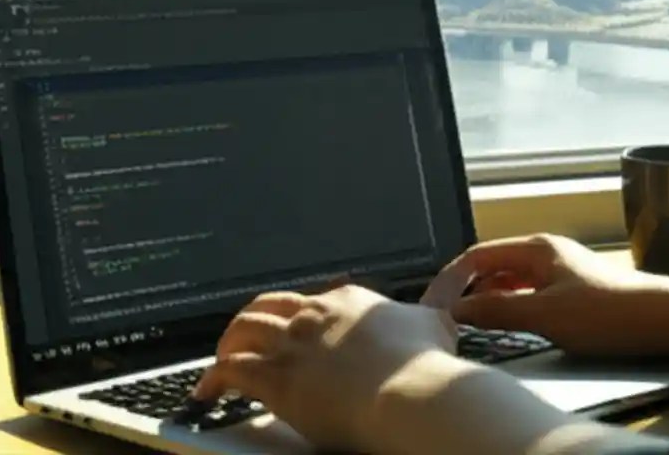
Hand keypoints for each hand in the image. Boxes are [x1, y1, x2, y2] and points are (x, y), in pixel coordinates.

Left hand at [194, 284, 459, 451]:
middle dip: (250, 321)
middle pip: (266, 307)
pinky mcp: (277, 378)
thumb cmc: (425, 365)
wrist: (411, 392)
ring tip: (221, 362)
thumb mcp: (435, 320)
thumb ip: (439, 297)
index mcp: (347, 301)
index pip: (308, 301)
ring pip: (242, 331)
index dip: (295, 317)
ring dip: (227, 346)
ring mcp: (293, 344)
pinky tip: (208, 391)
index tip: (293, 329)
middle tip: (242, 338)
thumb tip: (460, 276)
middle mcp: (314, 315)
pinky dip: (213, 379)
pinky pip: (232, 371)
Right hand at [421, 234, 664, 354]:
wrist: (659, 319)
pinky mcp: (570, 288)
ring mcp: (558, 269)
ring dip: (490, 298)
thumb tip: (457, 310)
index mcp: (535, 248)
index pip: (478, 255)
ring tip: (472, 322)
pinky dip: (510, 304)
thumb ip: (497, 310)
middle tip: (448, 315)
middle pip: (493, 265)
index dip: (453, 278)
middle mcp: (545, 252)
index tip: (436, 302)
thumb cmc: (605, 313)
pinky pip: (527, 291)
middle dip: (469, 288)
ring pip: (510, 280)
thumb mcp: (543, 315)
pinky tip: (508, 323)